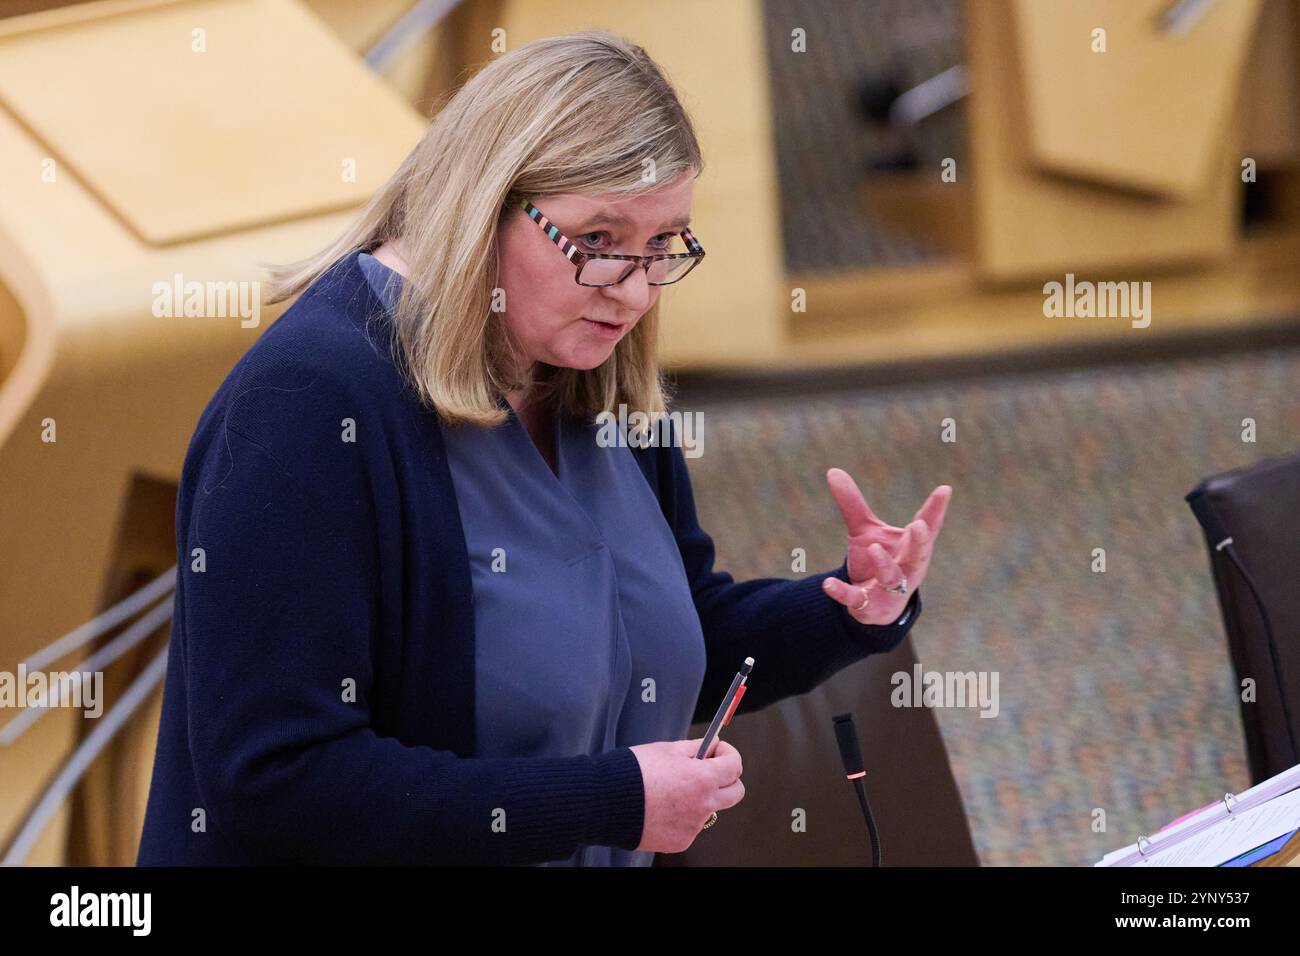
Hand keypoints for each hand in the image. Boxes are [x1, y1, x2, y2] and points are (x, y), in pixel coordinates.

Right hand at [628, 738, 743, 853]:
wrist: (607, 802)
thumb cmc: (633, 773)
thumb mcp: (667, 749)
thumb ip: (694, 748)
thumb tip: (709, 746)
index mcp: (703, 779)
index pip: (735, 765)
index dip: (727, 753)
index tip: (718, 750)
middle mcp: (703, 805)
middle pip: (736, 792)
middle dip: (727, 778)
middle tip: (710, 769)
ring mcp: (693, 826)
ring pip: (711, 809)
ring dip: (702, 797)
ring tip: (674, 789)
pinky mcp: (681, 841)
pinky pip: (692, 825)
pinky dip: (683, 815)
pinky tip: (663, 806)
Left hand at [821, 468, 951, 625]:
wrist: (874, 606)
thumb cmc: (879, 561)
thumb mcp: (866, 530)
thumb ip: (853, 503)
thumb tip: (833, 471)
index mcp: (911, 548)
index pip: (927, 528)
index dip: (936, 510)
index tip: (944, 490)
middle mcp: (906, 568)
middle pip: (918, 555)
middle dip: (920, 542)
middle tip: (918, 525)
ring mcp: (889, 589)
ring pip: (891, 578)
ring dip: (884, 564)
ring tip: (874, 548)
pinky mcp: (868, 604)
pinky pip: (856, 599)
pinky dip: (842, 592)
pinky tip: (827, 584)